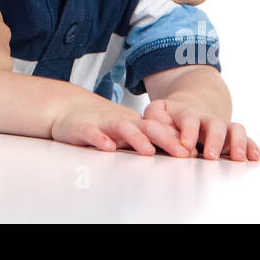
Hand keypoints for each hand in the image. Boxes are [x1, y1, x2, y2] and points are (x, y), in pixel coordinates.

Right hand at [50, 97, 193, 155]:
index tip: (193, 151)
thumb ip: (146, 139)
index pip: (159, 129)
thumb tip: (177, 152)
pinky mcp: (82, 127)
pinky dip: (99, 139)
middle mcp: (121, 121)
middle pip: (146, 127)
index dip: (176, 139)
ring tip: (148, 150)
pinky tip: (107, 146)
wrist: (66, 107)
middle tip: (181, 152)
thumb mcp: (126, 130)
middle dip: (165, 139)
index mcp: (133, 123)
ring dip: (136, 139)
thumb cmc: (99, 123)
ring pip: (121, 128)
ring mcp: (101, 123)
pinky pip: (91, 133)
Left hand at [144, 97, 259, 161]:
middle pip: (215, 124)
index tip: (186, 146)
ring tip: (237, 159)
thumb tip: (156, 130)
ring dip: (237, 143)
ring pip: (234, 129)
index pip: (188, 118)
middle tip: (211, 156)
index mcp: (186, 113)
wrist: (185, 111)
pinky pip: (245, 139)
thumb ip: (154, 122)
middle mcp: (207, 120)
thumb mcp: (157, 115)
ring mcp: (221, 128)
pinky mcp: (232, 138)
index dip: (188, 130)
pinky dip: (251, 147)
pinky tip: (253, 157)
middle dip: (214, 140)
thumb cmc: (168, 119)